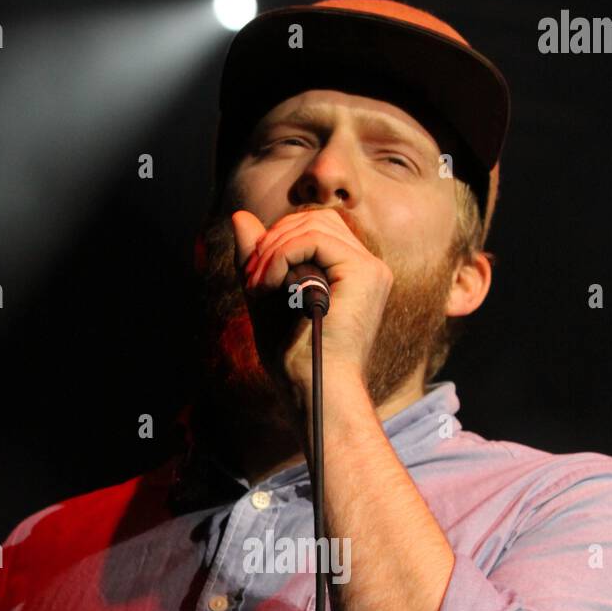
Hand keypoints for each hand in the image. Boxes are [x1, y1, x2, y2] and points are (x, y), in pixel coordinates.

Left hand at [231, 208, 393, 394]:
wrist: (315, 393)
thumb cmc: (296, 362)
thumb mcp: (266, 299)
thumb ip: (257, 259)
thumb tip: (240, 216)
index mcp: (353, 275)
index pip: (316, 229)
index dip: (279, 239)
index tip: (253, 275)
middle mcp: (368, 269)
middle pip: (316, 219)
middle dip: (273, 240)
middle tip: (251, 278)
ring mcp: (371, 269)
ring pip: (314, 225)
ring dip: (274, 249)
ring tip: (258, 284)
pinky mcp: (365, 273)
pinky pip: (315, 238)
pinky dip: (283, 254)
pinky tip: (270, 283)